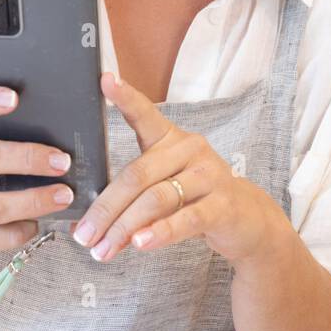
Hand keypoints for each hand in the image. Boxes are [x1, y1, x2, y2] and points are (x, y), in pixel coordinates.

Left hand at [69, 71, 285, 265]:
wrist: (247, 220)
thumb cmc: (196, 199)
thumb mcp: (165, 186)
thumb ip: (134, 197)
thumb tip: (92, 222)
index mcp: (171, 139)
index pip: (145, 114)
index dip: (125, 97)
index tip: (105, 80)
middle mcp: (191, 149)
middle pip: (138, 174)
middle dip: (106, 208)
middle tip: (83, 235)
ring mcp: (209, 175)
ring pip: (156, 198)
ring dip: (124, 227)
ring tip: (103, 250)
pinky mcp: (223, 205)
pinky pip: (186, 218)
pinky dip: (160, 232)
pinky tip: (140, 243)